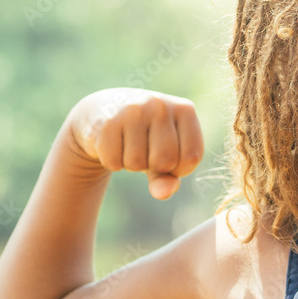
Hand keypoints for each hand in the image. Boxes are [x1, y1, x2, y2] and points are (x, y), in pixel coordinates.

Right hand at [67, 88, 203, 199]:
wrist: (105, 110)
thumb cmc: (145, 136)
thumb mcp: (164, 155)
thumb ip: (169, 178)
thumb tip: (165, 193)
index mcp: (185, 110)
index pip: (191, 157)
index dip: (179, 169)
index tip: (169, 158)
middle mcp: (160, 105)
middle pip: (165, 161)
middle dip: (154, 166)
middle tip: (145, 150)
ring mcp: (133, 110)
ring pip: (136, 164)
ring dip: (131, 164)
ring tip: (128, 145)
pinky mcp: (107, 121)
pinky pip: (113, 162)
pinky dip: (112, 162)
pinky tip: (113, 143)